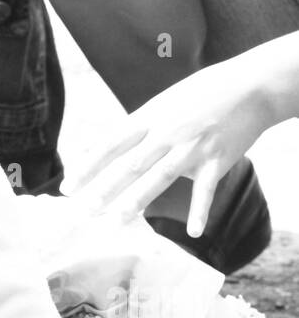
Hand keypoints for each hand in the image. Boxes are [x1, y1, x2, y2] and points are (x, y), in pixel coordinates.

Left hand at [61, 62, 271, 236]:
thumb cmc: (201, 95)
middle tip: (84, 210)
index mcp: (150, 117)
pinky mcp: (218, 160)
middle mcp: (167, 132)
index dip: (88, 167)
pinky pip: (207, 190)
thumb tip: (108, 148)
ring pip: (160, 176)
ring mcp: (192, 147)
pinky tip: (194, 232)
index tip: (67, 187)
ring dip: (139, 199)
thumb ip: (139, 128)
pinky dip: (200, 211)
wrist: (250, 86)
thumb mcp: (163, 104)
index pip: (110, 144)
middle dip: (105, 188)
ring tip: (118, 220)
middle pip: (130, 164)